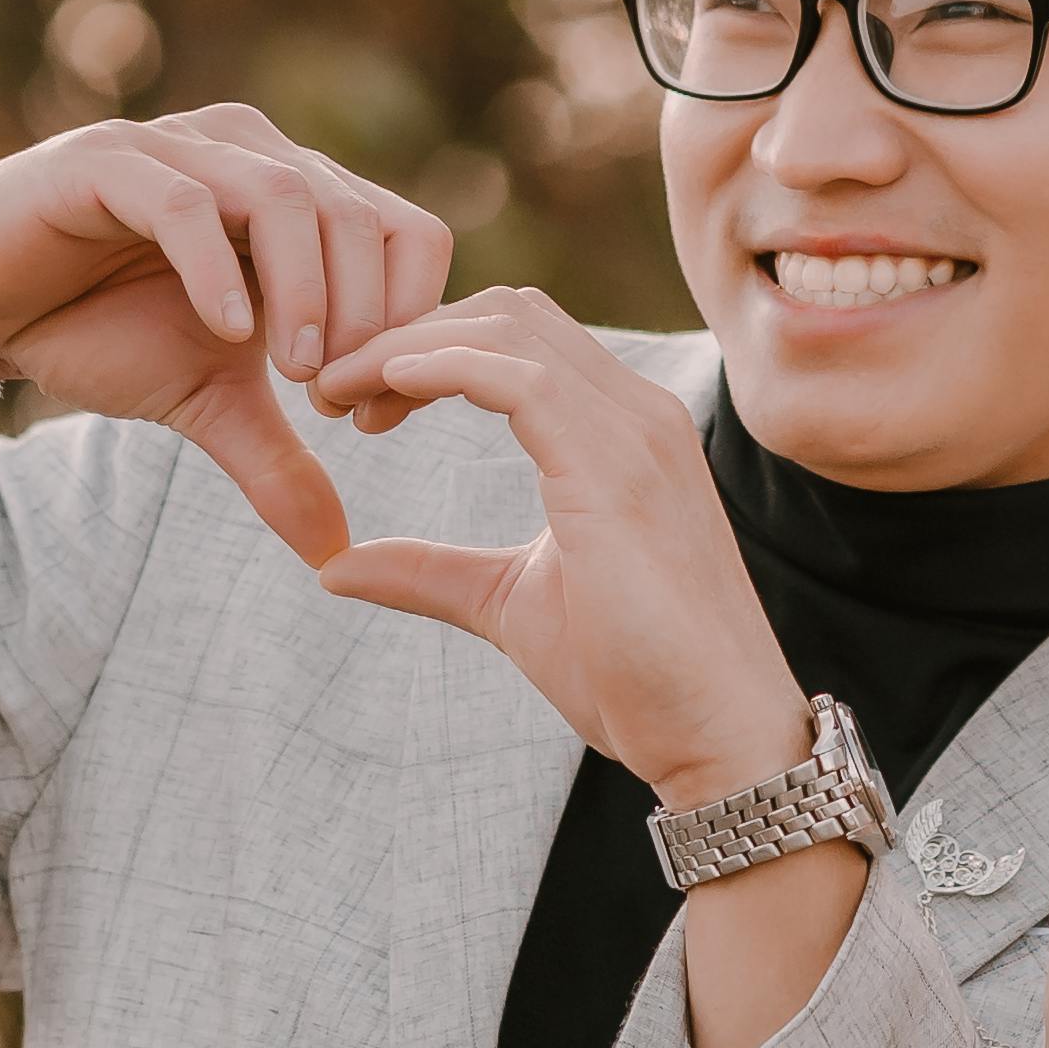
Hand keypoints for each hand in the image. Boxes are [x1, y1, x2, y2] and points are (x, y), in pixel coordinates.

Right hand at [0, 108, 456, 564]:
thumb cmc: (99, 328)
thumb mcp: (205, 400)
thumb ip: (277, 460)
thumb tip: (336, 551)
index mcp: (296, 195)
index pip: (406, 234)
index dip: (410, 324)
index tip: (368, 417)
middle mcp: (250, 154)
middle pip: (357, 218)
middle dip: (364, 319)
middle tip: (334, 402)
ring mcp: (180, 148)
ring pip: (285, 197)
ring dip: (307, 293)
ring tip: (298, 376)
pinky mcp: (105, 161)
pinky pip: (183, 204)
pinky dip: (217, 271)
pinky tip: (227, 336)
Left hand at [310, 289, 809, 794]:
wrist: (717, 734)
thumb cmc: (634, 677)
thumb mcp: (508, 606)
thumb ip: (431, 573)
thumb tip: (334, 567)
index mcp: (620, 434)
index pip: (517, 340)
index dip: (426, 350)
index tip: (358, 404)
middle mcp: (635, 414)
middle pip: (505, 313)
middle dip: (407, 332)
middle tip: (332, 391)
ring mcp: (633, 433)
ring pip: (506, 328)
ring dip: (406, 345)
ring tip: (339, 393)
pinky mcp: (615, 469)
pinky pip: (515, 377)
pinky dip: (438, 366)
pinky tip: (381, 390)